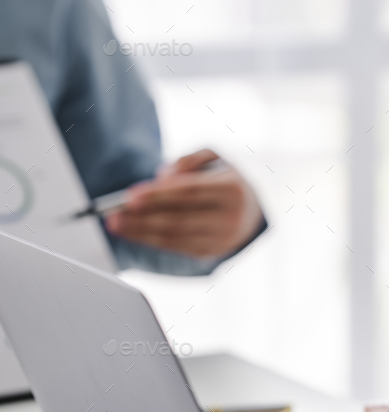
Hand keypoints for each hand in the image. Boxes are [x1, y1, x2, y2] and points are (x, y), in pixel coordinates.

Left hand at [106, 149, 263, 258]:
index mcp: (232, 189)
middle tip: (114, 214)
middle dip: (144, 218)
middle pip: (180, 218)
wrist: (251, 212)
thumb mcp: (213, 158)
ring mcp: (222, 239)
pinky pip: (177, 247)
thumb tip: (161, 178)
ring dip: (141, 233)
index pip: (190, 192)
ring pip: (175, 237)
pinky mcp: (211, 253)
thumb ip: (188, 160)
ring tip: (116, 224)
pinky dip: (152, 241)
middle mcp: (231, 217)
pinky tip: (133, 232)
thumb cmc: (224, 179)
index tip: (130, 196)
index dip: (159, 195)